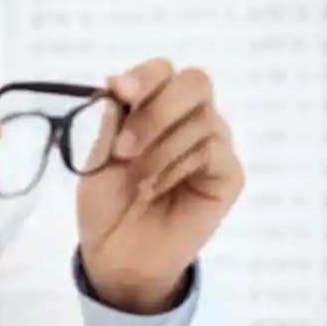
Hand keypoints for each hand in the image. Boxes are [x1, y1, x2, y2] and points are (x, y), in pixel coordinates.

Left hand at [76, 58, 244, 312]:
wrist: (117, 253)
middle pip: (195, 83)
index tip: (119, 91)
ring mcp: (213, 145)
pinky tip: (156, 189)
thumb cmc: (107, 204)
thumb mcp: (98, 159)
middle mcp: (189, 120)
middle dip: (156, 111)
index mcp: (154, 108)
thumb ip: (112, 122)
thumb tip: (117, 81)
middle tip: (124, 149)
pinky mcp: (228, 174)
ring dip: (159, 150)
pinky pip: (212, 151)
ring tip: (137, 182)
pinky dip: (178, 167)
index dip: (144, 76)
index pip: (162, 71)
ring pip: (202, 120)